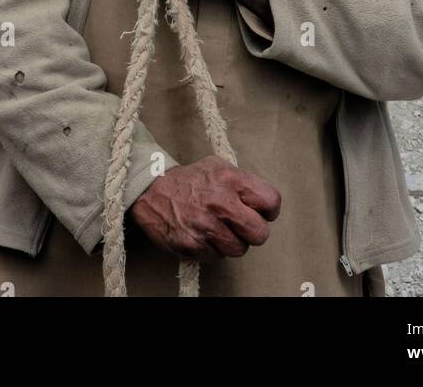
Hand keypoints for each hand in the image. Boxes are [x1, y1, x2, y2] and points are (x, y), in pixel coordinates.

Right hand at [127, 156, 280, 261]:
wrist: (151, 190)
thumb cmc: (189, 179)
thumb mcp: (218, 167)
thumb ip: (243, 183)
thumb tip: (264, 203)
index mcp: (231, 180)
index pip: (271, 201)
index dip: (269, 210)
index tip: (261, 212)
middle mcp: (221, 203)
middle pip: (260, 233)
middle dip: (253, 231)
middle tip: (242, 225)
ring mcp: (206, 227)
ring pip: (239, 249)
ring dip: (232, 242)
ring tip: (219, 229)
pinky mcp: (192, 245)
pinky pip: (216, 257)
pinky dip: (212, 248)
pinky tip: (202, 234)